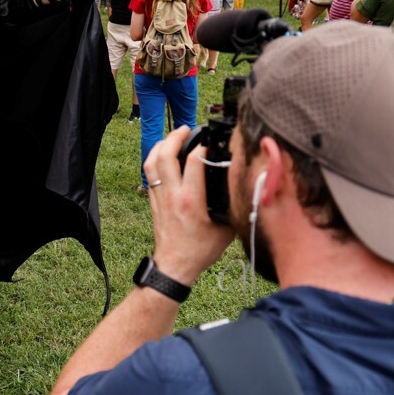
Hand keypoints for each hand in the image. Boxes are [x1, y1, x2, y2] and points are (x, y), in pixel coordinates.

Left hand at [142, 126, 234, 284]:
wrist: (175, 266)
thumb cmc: (200, 250)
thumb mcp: (226, 229)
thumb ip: (233, 206)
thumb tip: (244, 189)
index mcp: (191, 201)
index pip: (194, 163)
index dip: (203, 146)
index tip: (212, 139)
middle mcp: (172, 195)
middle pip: (165, 156)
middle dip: (175, 137)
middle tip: (187, 128)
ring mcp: (159, 197)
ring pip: (152, 162)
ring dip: (161, 145)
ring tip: (173, 137)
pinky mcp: (153, 200)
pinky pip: (149, 173)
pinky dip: (155, 159)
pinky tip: (164, 155)